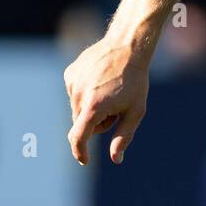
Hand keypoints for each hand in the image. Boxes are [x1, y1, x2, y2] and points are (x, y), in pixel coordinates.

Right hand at [63, 36, 150, 165]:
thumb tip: (116, 159)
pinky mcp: (70, 73)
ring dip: (90, 108)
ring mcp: (72, 83)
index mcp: (93, 107)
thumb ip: (124, 136)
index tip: (84, 160)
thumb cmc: (135, 79)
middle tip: (115, 110)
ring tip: (109, 90)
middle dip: (96, 124)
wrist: (128, 45)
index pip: (78, 138)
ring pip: (77, 108)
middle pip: (80, 124)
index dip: (80, 152)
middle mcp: (78, 95)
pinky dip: (85, 93)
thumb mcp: (135, 110)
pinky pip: (75, 92)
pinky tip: (100, 80)